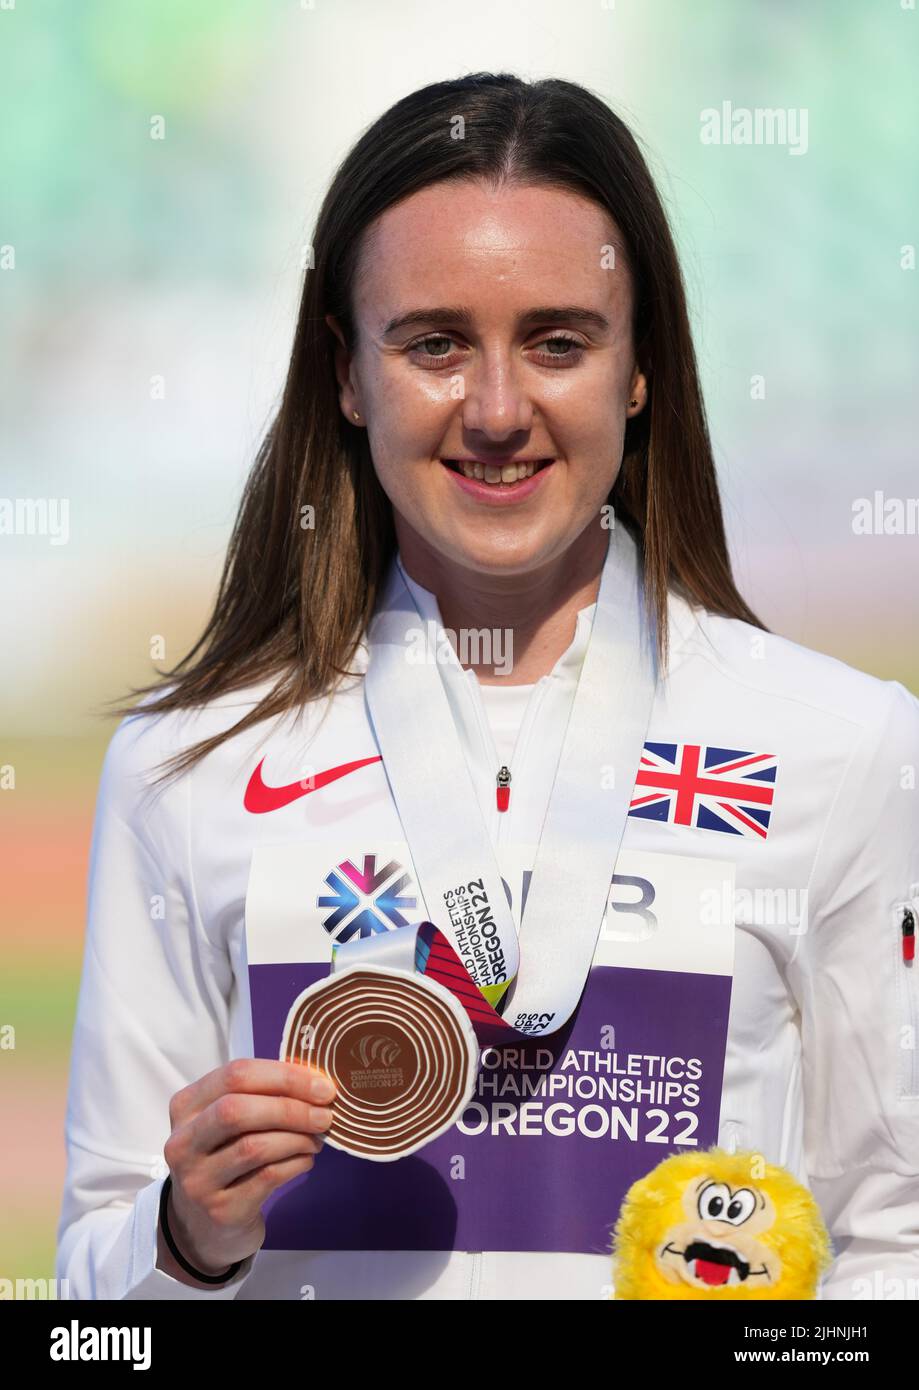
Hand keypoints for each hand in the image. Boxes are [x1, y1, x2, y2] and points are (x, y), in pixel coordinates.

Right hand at [159, 1058, 335, 1280]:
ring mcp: (198, 1180)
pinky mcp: (220, 1211)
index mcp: (186, 1107)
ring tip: (317, 1139)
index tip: (320, 1085)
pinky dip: (296, 1163)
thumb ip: (260, 1097)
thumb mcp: (226, 1124)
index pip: (234, 1075)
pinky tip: (306, 1160)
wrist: (201, 1228)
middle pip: (237, 1110)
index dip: (284, 1076)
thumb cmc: (224, 1159)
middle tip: (325, 1114)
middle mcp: (184, 1142)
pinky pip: (267, 1177)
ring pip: (254, 1146)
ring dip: (297, 1138)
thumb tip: (315, 1084)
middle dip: (291, 1108)